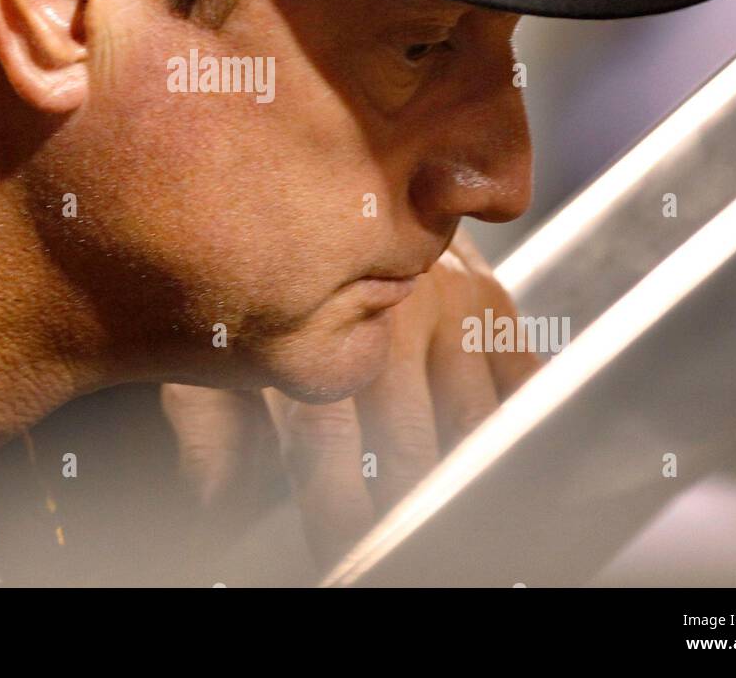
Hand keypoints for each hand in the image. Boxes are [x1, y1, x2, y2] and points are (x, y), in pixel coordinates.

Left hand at [161, 227, 541, 568]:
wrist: (336, 181)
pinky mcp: (493, 299)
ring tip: (456, 521)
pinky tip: (507, 467)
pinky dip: (517, 428)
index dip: (339, 515)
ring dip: (465, 478)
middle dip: (405, 509)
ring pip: (474, 421)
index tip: (344, 555)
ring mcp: (450, 302)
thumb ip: (215, 427)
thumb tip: (213, 501)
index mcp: (317, 325)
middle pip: (411, 442)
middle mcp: (390, 313)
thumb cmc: (273, 275)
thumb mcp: (222, 338)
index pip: (329, 449)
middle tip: (401, 546)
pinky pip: (522, 378)